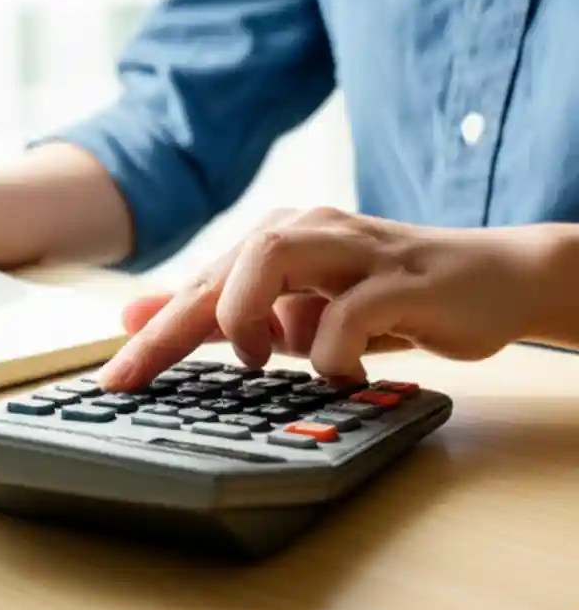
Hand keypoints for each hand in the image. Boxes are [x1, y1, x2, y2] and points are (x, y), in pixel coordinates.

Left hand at [97, 207, 541, 390]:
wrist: (496, 281)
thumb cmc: (387, 298)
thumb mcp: (293, 310)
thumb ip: (223, 313)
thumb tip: (141, 319)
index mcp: (278, 240)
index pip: (200, 285)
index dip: (152, 331)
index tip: (113, 378)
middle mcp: (308, 231)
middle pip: (221, 270)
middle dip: (169, 328)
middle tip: (135, 375)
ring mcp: (355, 250)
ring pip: (271, 258)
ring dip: (247, 315)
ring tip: (255, 358)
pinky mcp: (402, 278)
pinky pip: (346, 311)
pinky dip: (329, 351)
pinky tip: (337, 373)